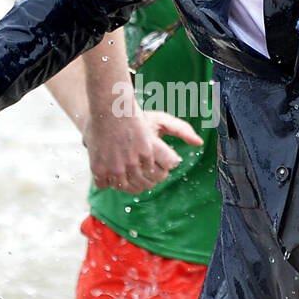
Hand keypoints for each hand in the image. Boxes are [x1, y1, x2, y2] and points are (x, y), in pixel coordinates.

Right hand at [85, 94, 202, 192]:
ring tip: (135, 168)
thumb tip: (199, 142)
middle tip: (149, 164)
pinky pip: (112, 186)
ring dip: (136, 181)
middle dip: (155, 175)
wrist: (105, 111)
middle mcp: (133, 159)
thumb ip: (182, 130)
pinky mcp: (99, 170)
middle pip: (154, 180)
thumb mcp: (161, 120)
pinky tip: (118, 171)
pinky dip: (116, 182)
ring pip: (134, 187)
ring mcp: (116, 166)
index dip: (169, 162)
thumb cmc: (135, 117)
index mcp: (150, 145)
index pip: (170, 164)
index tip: (167, 156)